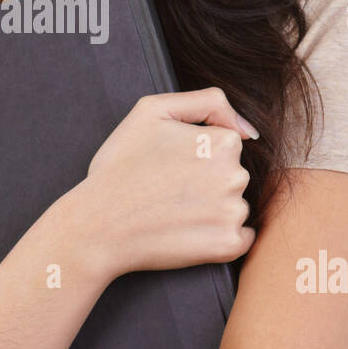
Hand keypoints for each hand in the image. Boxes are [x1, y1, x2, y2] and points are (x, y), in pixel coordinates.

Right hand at [80, 87, 256, 274]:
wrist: (98, 225)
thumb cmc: (120, 166)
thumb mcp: (152, 110)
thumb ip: (208, 102)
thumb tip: (249, 131)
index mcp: (223, 142)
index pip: (226, 146)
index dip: (195, 156)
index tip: (169, 167)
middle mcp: (236, 176)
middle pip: (232, 176)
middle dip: (206, 182)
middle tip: (165, 191)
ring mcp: (233, 213)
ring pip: (234, 207)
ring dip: (211, 211)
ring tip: (171, 213)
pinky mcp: (227, 245)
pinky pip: (239, 239)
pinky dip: (219, 238)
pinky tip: (188, 234)